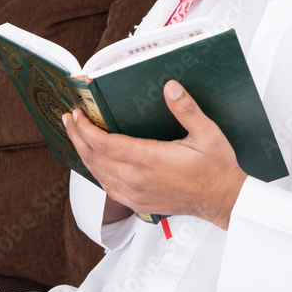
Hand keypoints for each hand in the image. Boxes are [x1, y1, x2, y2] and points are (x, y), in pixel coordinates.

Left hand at [63, 80, 246, 229]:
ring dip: (84, 154)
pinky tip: (95, 161)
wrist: (222, 200)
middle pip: (95, 158)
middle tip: (68, 119)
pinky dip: (95, 172)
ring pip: (98, 174)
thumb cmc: (216, 168)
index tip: (77, 114)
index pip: (106, 144)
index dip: (86, 129)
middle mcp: (138, 180)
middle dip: (77, 137)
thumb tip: (171, 87)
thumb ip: (187, 109)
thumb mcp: (207, 133)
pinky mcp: (138, 203)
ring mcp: (136, 194)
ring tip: (76, 136)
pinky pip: (107, 188)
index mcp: (151, 160)